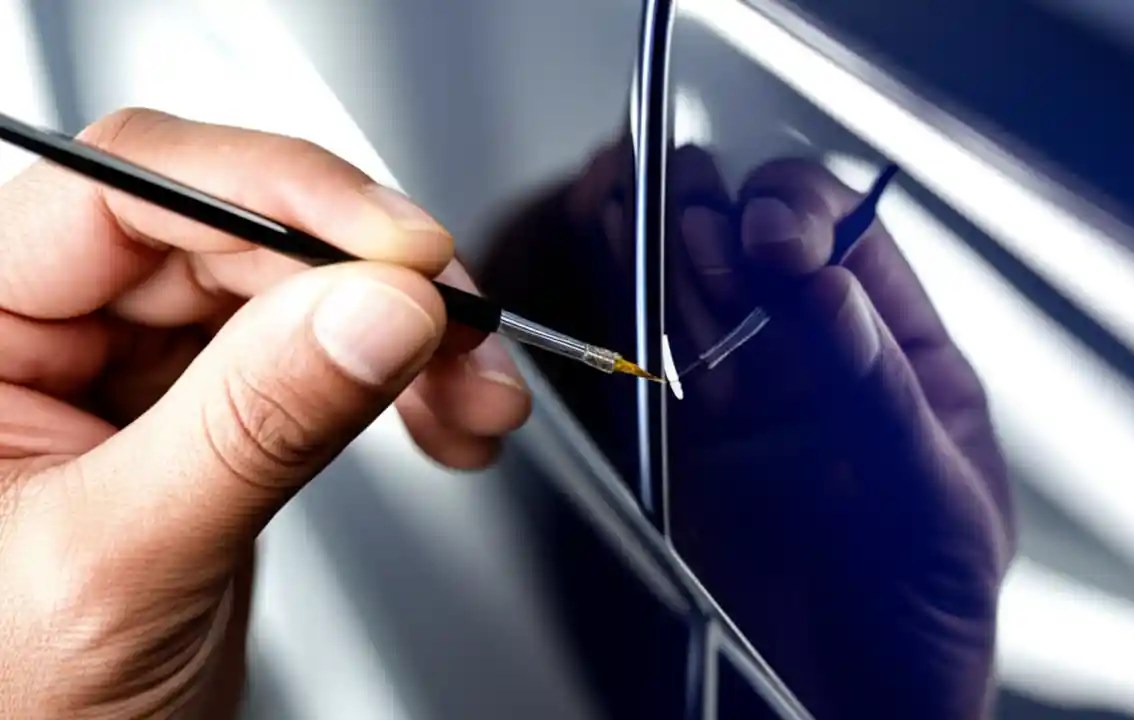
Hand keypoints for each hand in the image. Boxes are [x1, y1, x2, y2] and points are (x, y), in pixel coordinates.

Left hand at [0, 108, 529, 717]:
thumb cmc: (5, 705)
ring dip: (408, 336)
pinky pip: (317, 349)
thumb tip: (375, 309)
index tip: (402, 251)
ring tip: (473, 395)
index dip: (281, 196)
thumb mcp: (124, 562)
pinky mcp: (205, 404)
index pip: (130, 188)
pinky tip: (441, 415)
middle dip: (376, 283)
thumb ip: (252, 426)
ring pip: (295, 286)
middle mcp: (44, 322)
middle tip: (464, 336)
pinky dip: (397, 379)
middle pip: (236, 232)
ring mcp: (128, 361)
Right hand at [482, 139, 1011, 716]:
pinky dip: (626, 282)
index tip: (770, 241)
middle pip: (759, 246)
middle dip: (719, 217)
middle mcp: (821, 357)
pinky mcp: (690, 431)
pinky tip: (609, 232)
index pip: (850, 244)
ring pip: (697, 282)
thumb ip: (882, 396)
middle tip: (690, 221)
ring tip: (628, 201)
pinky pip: (654, 343)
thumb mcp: (937, 507)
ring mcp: (751, 389)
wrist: (850, 705)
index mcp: (903, 356)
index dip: (804, 221)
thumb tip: (829, 290)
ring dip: (661, 234)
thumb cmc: (927, 619)